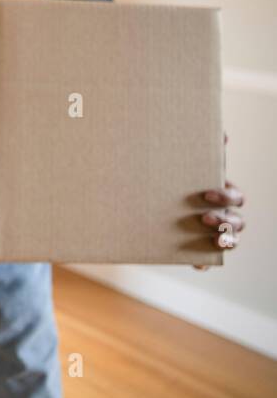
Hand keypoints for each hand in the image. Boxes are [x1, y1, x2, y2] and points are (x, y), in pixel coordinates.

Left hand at [193, 133, 242, 270]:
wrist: (159, 202)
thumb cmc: (181, 181)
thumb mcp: (189, 167)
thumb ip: (206, 152)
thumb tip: (222, 132)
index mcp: (224, 195)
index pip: (237, 198)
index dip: (226, 197)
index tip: (206, 194)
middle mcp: (226, 216)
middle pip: (239, 222)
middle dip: (225, 220)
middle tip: (204, 217)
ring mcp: (216, 234)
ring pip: (231, 241)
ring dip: (224, 240)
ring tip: (212, 239)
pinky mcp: (201, 250)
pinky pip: (210, 261)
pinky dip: (206, 264)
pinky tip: (198, 265)